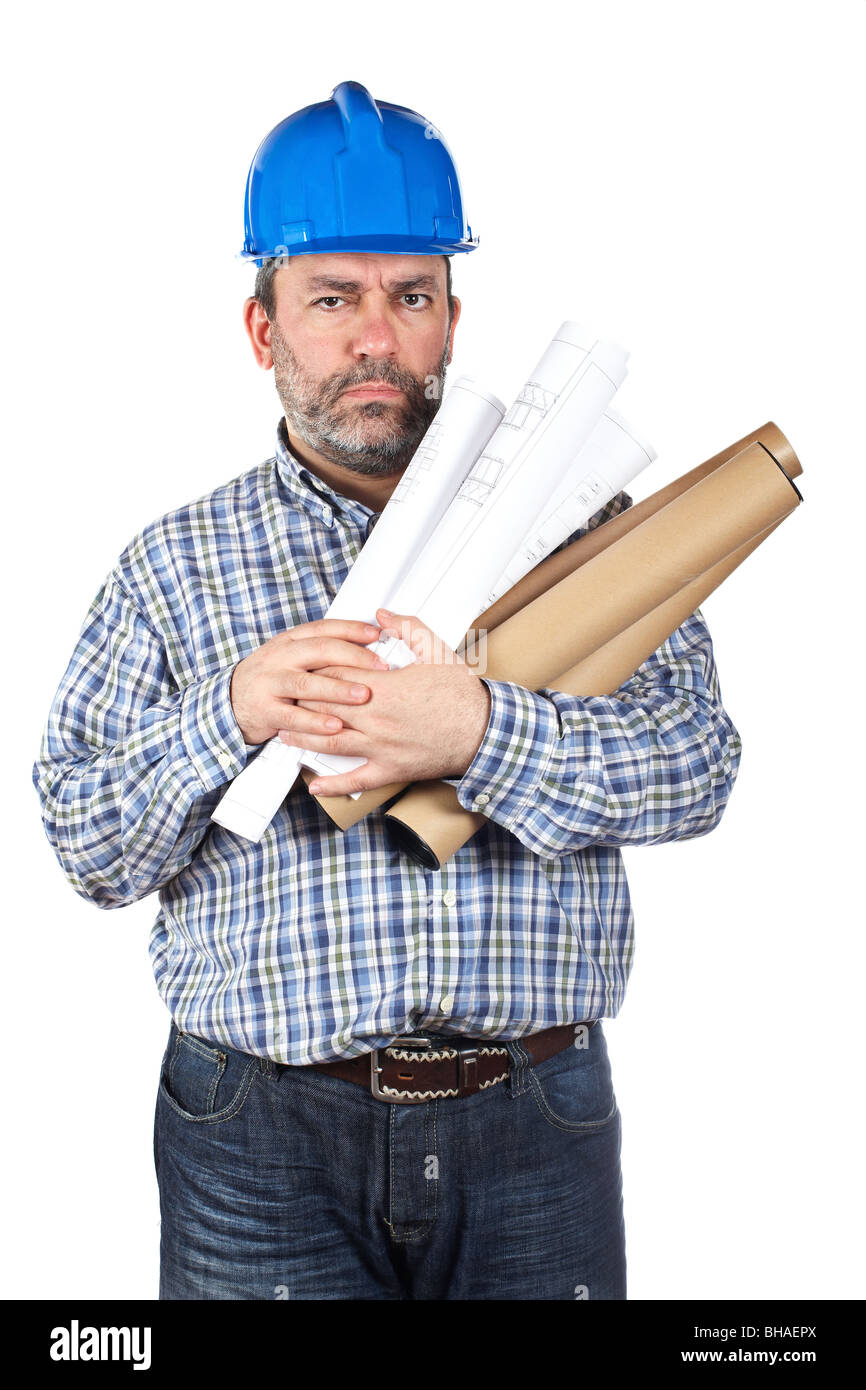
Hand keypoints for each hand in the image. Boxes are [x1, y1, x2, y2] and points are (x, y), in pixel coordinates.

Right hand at [229, 618, 389, 744]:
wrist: (230, 701)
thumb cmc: (270, 678)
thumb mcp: (290, 656)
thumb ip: (319, 649)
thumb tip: (362, 642)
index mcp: (289, 642)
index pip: (323, 629)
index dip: (351, 629)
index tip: (376, 634)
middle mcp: (279, 658)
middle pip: (318, 651)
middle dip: (353, 657)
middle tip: (380, 666)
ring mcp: (271, 684)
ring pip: (306, 684)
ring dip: (337, 689)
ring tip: (363, 695)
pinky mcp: (265, 711)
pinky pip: (293, 717)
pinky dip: (315, 723)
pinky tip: (336, 726)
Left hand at [278, 608, 491, 795]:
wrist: (484, 731)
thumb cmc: (461, 694)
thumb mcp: (437, 652)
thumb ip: (408, 628)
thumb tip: (382, 615)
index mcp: (384, 687)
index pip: (337, 674)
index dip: (316, 669)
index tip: (304, 666)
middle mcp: (376, 718)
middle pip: (326, 706)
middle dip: (301, 701)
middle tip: (284, 697)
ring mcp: (380, 746)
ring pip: (331, 741)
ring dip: (304, 737)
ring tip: (284, 732)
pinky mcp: (389, 769)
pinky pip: (355, 779)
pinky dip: (332, 784)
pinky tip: (314, 784)